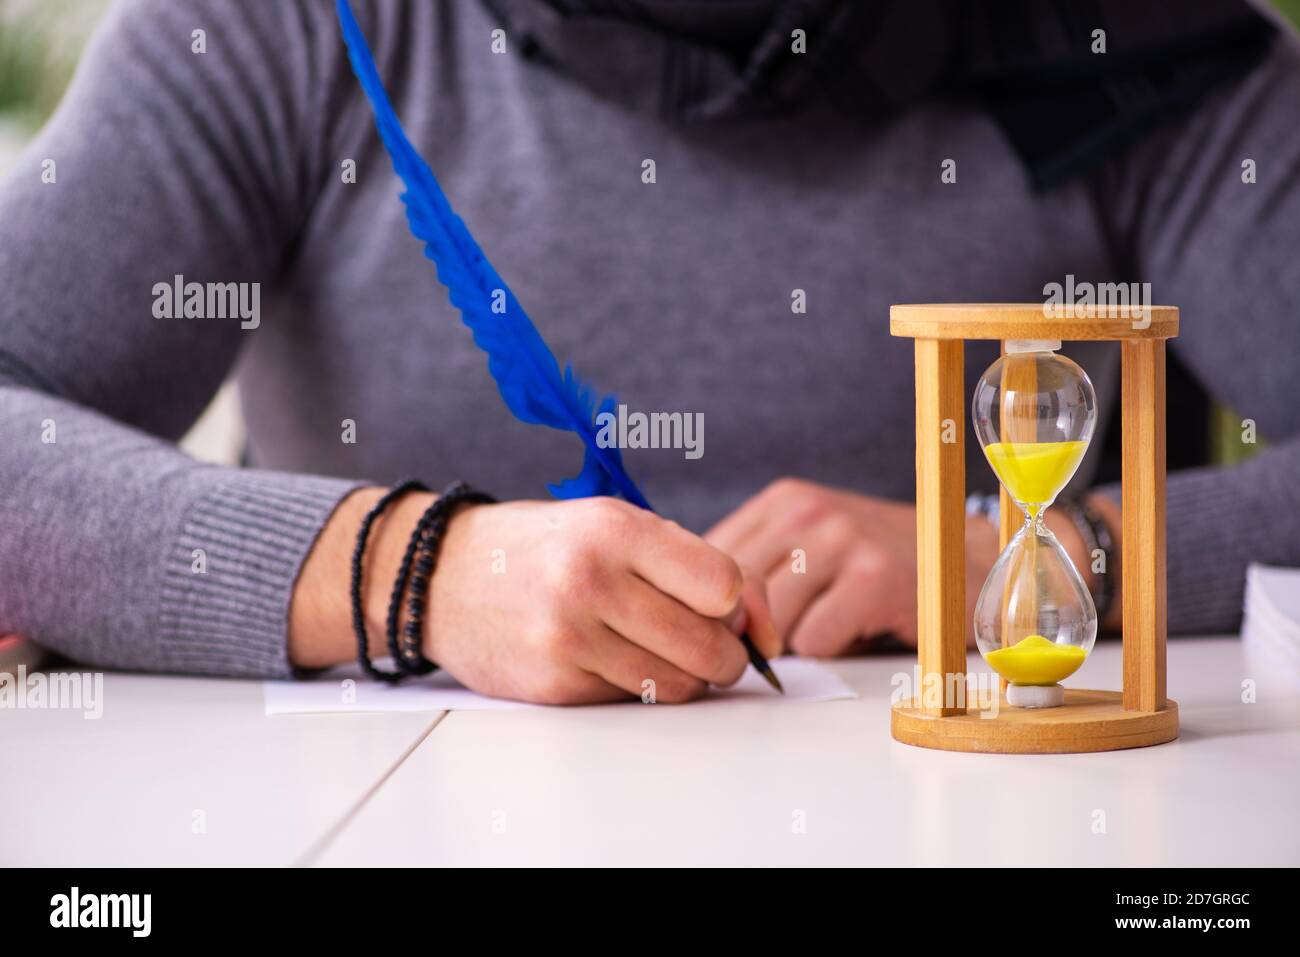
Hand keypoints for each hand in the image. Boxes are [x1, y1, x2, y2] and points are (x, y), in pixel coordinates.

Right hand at [288, 489, 777, 703]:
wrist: (444, 576)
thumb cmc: (547, 548)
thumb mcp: (615, 525)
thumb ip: (692, 565)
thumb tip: (764, 627)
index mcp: (616, 529)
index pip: (724, 585)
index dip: (742, 607)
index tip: (731, 612)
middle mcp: (591, 581)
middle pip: (709, 646)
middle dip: (725, 654)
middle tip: (712, 646)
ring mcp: (568, 637)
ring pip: (677, 687)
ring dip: (687, 679)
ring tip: (664, 653)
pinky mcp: (552, 685)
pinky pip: (632, 703)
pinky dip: (639, 690)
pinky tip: (616, 661)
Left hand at [706, 478, 1000, 655]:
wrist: (965, 563)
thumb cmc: (876, 566)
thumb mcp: (812, 545)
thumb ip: (756, 566)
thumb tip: (685, 610)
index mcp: (784, 501)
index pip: (707, 560)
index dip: (710, 604)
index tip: (725, 629)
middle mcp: (807, 511)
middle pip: (733, 594)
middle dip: (744, 631)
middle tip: (772, 648)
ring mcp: (842, 540)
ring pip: (770, 621)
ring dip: (790, 644)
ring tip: (825, 629)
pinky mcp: (873, 577)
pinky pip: (813, 640)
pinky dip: (829, 651)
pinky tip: (857, 630)